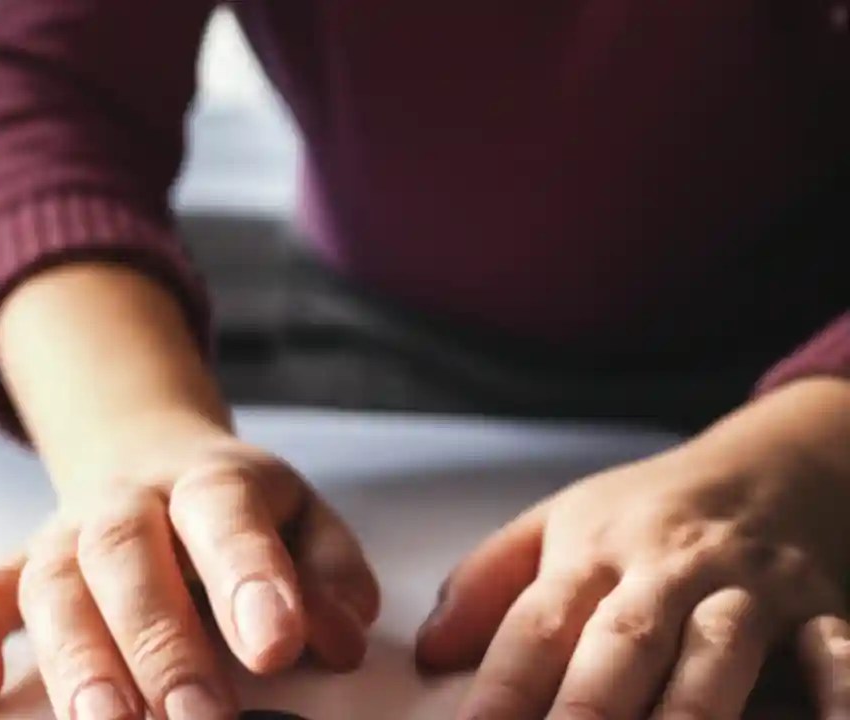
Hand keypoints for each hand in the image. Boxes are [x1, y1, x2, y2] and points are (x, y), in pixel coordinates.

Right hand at [0, 428, 379, 718]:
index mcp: (208, 480)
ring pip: (55, 585)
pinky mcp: (21, 566)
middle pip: (129, 557)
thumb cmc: (233, 510)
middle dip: (161, 644)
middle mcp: (127, 502)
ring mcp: (65, 534)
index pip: (225, 513)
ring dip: (77, 661)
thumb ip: (328, 576)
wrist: (147, 457)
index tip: (275, 646)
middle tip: (198, 719)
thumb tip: (338, 637)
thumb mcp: (304, 521)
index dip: (250, 577)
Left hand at [416, 378, 849, 717]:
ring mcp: (746, 587)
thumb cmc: (650, 509)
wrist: (776, 460)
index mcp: (593, 550)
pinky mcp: (819, 605)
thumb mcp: (559, 523)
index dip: (501, 686)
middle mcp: (666, 567)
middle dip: (588, 709)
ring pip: (716, 653)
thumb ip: (489, 583)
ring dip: (687, 714)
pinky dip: (836, 695)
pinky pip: (832, 654)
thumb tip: (429, 649)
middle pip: (621, 641)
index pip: (535, 624)